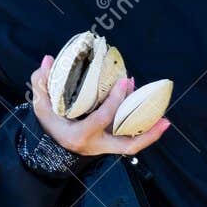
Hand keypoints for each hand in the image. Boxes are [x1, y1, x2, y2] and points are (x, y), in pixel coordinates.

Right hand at [30, 58, 170, 157]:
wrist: (51, 146)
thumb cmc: (49, 123)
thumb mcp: (41, 105)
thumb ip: (42, 83)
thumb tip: (49, 60)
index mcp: (79, 135)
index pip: (102, 119)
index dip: (115, 101)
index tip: (124, 81)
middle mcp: (96, 145)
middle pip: (128, 146)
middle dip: (148, 134)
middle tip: (164, 119)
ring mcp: (105, 147)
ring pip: (132, 145)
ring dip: (149, 133)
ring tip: (164, 119)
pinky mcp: (110, 144)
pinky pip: (129, 139)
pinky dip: (141, 127)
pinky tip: (149, 112)